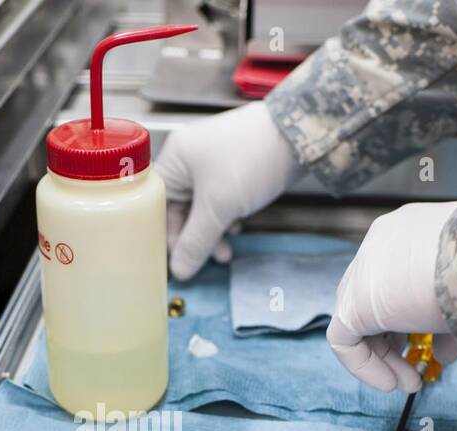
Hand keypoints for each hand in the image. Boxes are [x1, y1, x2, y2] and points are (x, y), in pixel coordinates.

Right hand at [155, 102, 301, 280]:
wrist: (299, 134)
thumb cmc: (251, 160)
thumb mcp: (219, 207)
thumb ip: (196, 242)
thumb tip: (180, 271)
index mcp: (175, 159)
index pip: (157, 207)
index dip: (167, 237)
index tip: (179, 262)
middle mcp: (188, 159)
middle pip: (180, 210)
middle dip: (195, 238)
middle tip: (208, 260)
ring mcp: (211, 164)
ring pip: (201, 209)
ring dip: (212, 232)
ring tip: (226, 251)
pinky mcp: (232, 170)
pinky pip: (219, 201)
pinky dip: (225, 218)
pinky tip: (237, 228)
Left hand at [327, 201, 456, 392]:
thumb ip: (449, 323)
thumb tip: (443, 353)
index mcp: (410, 231)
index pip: (399, 279)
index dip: (413, 320)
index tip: (436, 346)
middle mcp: (382, 243)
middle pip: (375, 298)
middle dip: (394, 341)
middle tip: (418, 370)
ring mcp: (364, 269)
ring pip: (359, 318)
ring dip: (384, 356)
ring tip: (411, 382)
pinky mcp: (353, 300)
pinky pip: (344, 338)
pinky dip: (363, 364)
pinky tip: (390, 383)